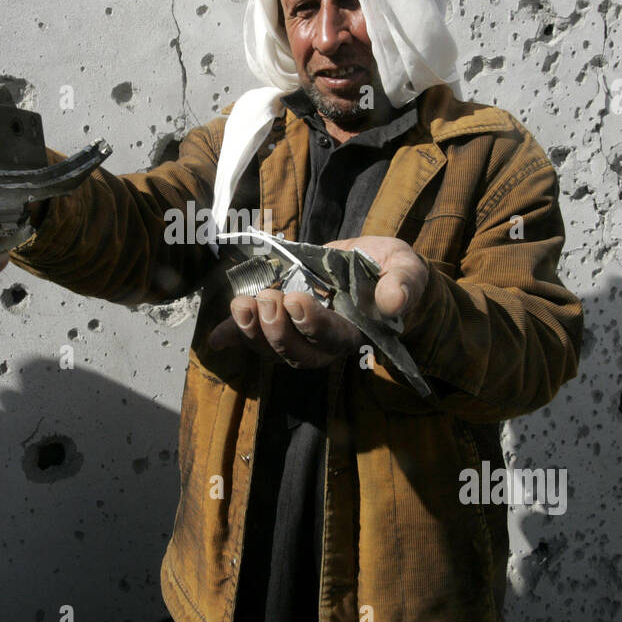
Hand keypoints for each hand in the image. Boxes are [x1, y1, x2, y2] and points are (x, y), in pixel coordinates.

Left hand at [207, 235, 427, 368]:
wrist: (375, 266)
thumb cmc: (394, 271)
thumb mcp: (406, 269)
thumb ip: (403, 284)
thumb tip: (394, 302)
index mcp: (356, 333)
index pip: (332, 339)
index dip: (312, 325)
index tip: (294, 301)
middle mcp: (325, 342)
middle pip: (298, 354)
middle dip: (277, 331)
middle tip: (268, 298)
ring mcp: (300, 334)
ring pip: (273, 349)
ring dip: (252, 331)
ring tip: (241, 304)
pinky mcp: (281, 320)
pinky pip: (254, 335)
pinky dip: (233, 335)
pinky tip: (215, 337)